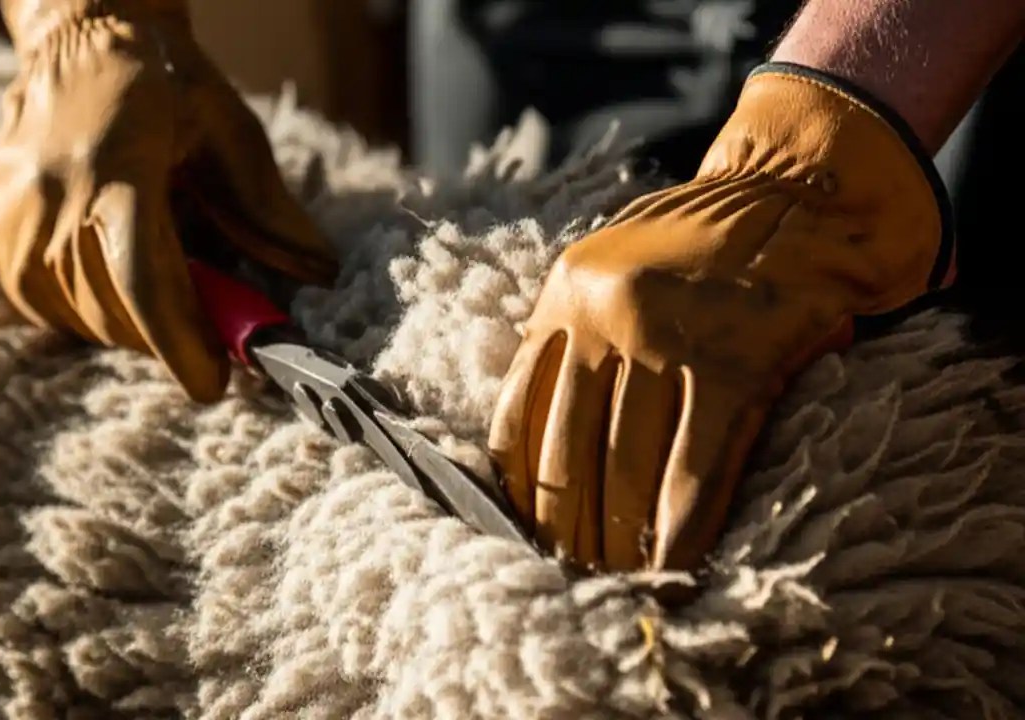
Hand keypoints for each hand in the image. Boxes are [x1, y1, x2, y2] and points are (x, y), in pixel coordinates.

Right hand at [0, 0, 336, 401]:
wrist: (81, 34)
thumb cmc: (165, 81)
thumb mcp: (230, 129)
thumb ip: (266, 208)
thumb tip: (317, 272)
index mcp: (118, 164)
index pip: (144, 280)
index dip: (181, 345)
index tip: (214, 384)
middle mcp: (55, 191)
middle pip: (114, 307)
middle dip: (169, 338)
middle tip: (212, 337)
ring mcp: (16, 208)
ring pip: (76, 313)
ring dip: (131, 327)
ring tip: (168, 299)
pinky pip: (38, 300)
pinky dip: (84, 313)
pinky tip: (116, 291)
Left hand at [489, 64, 955, 573]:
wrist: (801, 189)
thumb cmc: (702, 243)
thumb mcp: (611, 267)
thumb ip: (571, 333)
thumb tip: (535, 438)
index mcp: (565, 292)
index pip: (520, 413)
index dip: (521, 487)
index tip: (526, 534)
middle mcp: (605, 313)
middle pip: (570, 451)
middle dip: (570, 526)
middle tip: (574, 573)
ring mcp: (670, 336)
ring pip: (627, 465)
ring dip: (622, 537)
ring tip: (620, 581)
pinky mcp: (735, 361)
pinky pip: (695, 465)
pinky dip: (682, 525)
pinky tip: (674, 563)